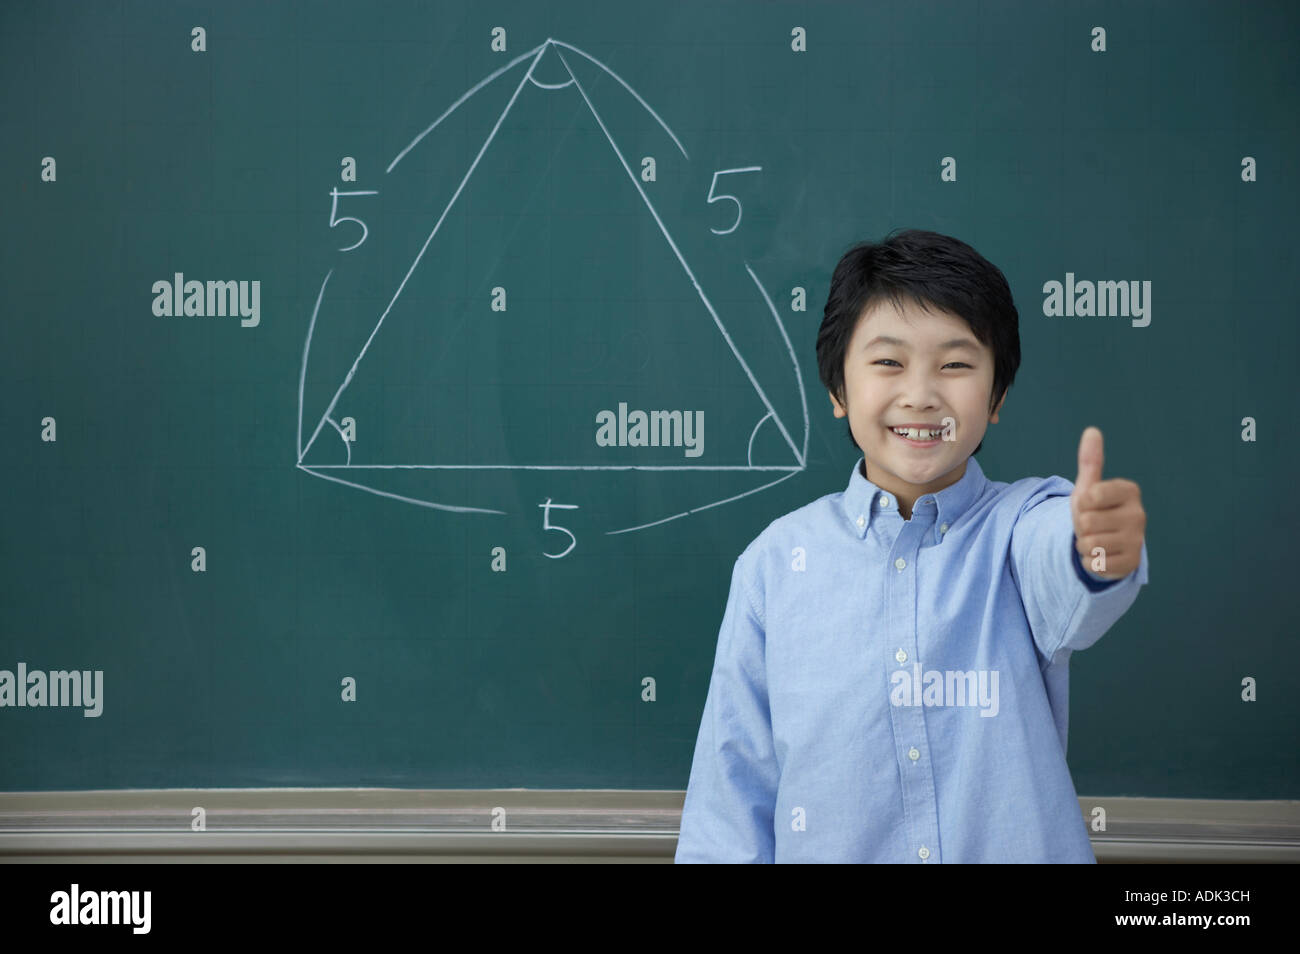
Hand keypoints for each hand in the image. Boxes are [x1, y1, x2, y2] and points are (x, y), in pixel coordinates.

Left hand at [1071, 427, 1145, 579]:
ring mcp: (1137, 540)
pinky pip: (1095, 564)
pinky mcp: (1131, 563)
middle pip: (1087, 523)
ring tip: (1096, 539)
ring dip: (1084, 545)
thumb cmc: (1096, 510)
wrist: (1106, 543)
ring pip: (1089, 544)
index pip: (1090, 496)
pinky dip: (1090, 562)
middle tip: (1092, 525)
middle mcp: (1139, 515)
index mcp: (1129, 491)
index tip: (1090, 504)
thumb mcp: (1089, 486)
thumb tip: (1092, 430)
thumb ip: (1090, 461)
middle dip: (1081, 526)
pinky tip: (1101, 555)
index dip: (1080, 503)